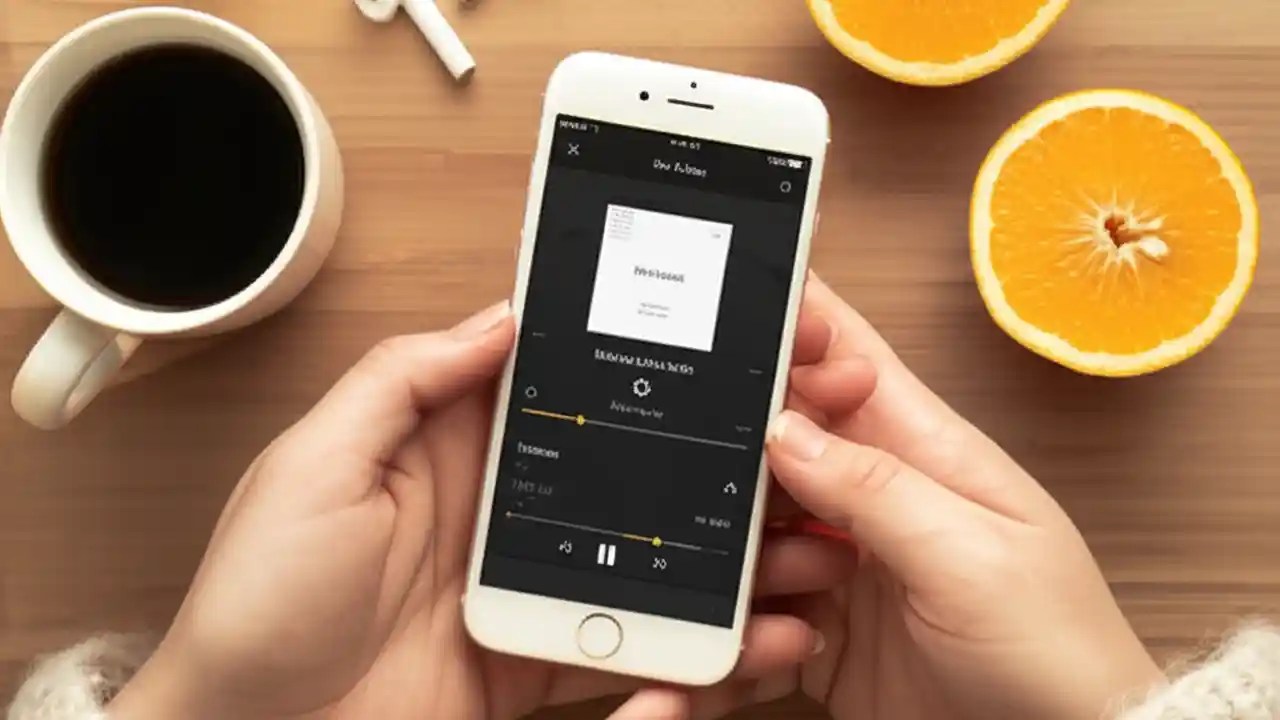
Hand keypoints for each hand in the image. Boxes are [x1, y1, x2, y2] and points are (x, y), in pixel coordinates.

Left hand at [108, 300, 855, 719]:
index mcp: (447, 443)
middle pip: (625, 468)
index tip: (719, 343)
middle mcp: (499, 507)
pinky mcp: (535, 658)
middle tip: (790, 447)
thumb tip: (498, 317)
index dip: (637, 357)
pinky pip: (628, 644)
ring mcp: (526, 585)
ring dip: (722, 554)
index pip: (561, 381)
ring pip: (646, 555)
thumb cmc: (258, 603)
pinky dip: (691, 647)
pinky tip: (746, 638)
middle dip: (709, 458)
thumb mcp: (314, 465)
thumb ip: (402, 381)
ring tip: (796, 551)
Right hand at [762, 276, 1162, 719]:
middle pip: (779, 444)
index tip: (736, 326)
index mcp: (927, 453)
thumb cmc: (1055, 652)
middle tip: (732, 497)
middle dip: (743, 465)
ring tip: (789, 600)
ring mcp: (847, 563)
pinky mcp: (822, 627)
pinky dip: (743, 626)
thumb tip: (783, 427)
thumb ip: (875, 486)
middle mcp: (879, 499)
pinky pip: (752, 608)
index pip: (848, 360)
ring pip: (754, 528)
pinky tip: (775, 647)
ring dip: (747, 559)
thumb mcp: (973, 557)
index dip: (794, 329)